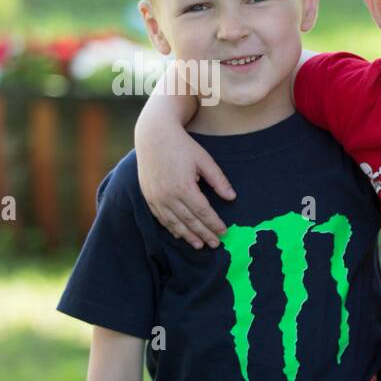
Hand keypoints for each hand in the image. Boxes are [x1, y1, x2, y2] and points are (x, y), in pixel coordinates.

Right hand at [135, 127, 235, 248]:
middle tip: (215, 244)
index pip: (203, 211)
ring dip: (187, 235)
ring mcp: (155, 197)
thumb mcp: (205, 160)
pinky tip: (179, 234)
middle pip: (189, 220)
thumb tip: (232, 197)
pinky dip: (171, 227)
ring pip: (173, 222)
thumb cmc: (182, 146)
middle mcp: (167, 195)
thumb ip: (218, 180)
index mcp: (183, 187)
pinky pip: (160, 217)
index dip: (214, 223)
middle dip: (203, 233)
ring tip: (199, 245)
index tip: (224, 231)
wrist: (153, 136)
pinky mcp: (148, 196)